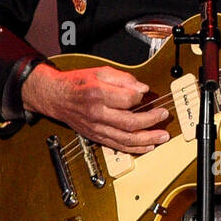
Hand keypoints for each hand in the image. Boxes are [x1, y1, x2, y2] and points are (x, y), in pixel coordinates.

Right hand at [21, 65, 171, 153]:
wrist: (56, 97)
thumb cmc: (78, 83)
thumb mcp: (100, 72)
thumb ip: (123, 79)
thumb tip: (142, 89)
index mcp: (97, 93)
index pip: (127, 99)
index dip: (140, 96)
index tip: (145, 93)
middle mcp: (97, 113)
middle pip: (129, 122)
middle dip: (151, 120)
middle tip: (163, 115)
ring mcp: (96, 128)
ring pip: (125, 139)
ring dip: (147, 139)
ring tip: (161, 136)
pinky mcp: (96, 136)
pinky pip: (118, 145)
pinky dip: (134, 148)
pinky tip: (147, 146)